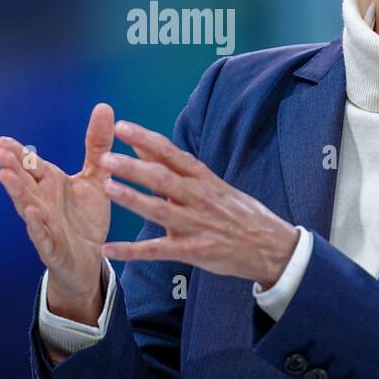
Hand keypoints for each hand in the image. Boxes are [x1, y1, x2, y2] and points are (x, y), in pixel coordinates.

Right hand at [0, 104, 114, 322]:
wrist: (90, 260)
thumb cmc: (85, 218)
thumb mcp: (95, 178)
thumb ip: (97, 146)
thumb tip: (104, 107)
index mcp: (50, 183)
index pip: (30, 165)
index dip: (16, 153)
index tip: (1, 141)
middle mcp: (42, 201)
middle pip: (24, 182)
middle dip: (12, 167)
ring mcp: (45, 225)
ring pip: (26, 206)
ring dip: (16, 192)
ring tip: (5, 176)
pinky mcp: (53, 247)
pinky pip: (42, 236)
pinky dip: (36, 226)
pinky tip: (32, 213)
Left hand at [97, 119, 298, 287]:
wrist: (272, 246)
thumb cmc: (237, 211)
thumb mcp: (210, 183)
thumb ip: (172, 166)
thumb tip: (141, 143)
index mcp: (202, 178)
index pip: (171, 154)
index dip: (146, 139)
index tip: (121, 127)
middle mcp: (199, 198)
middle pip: (162, 179)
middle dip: (133, 168)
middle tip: (106, 158)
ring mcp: (197, 225)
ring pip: (160, 210)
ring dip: (132, 199)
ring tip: (107, 189)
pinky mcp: (195, 251)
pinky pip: (159, 251)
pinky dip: (133, 252)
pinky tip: (110, 249)